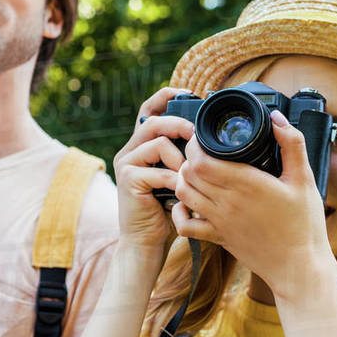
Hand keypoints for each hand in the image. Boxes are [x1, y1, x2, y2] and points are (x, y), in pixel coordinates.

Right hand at [112, 87, 196, 249]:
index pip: (149, 110)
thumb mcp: (180, 178)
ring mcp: (125, 163)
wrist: (147, 242)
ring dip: (180, 158)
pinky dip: (174, 181)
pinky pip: (158, 169)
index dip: (166, 96)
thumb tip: (210, 137)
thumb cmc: (168, 212)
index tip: (189, 94)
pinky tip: (179, 194)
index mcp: (141, 146)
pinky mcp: (127, 178)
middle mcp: (129, 150)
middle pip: (153, 120)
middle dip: (180, 124)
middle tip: (197, 138)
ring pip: (158, 141)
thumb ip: (186, 157)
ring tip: (187, 177)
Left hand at [170, 109, 332, 297]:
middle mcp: (227, 202)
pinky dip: (179, 213)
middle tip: (199, 152)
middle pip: (188, 174)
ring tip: (195, 172)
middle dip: (188, 158)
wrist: (299, 268)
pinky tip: (188, 204)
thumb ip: (292, 144)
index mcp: (247, 184)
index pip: (201, 160)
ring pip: (183, 195)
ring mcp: (219, 222)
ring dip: (182, 180)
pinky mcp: (217, 238)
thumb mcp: (304, 179)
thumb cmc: (304, 224)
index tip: (202, 137)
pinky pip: (185, 225)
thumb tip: (276, 117)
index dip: (195, 145)